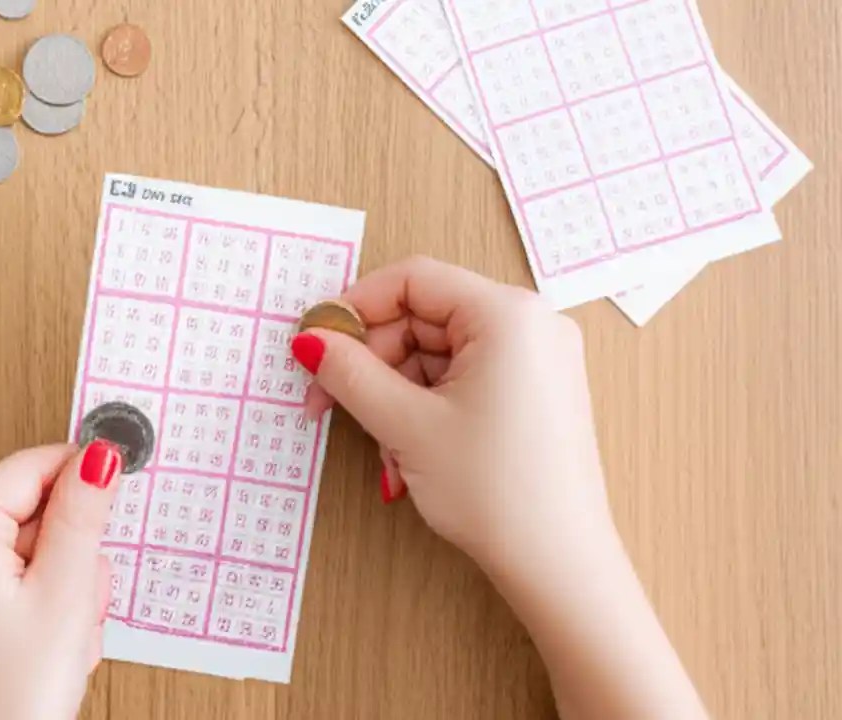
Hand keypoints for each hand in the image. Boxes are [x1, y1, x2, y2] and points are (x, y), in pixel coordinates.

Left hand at [0, 442, 122, 719]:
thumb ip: (83, 515)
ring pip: (24, 552)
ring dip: (59, 586)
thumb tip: (97, 456)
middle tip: (78, 603)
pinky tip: (44, 644)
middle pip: (28, 513)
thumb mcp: (65, 594)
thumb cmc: (11, 700)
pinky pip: (4, 583)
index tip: (120, 478)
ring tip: (62, 635)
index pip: (29, 468)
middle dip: (70, 552)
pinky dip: (35, 605)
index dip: (80, 475)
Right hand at [293, 256, 609, 574]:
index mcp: (508, 314)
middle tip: (326, 403)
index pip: (412, 280)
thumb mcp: (406, 425)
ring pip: (436, 355)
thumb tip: (309, 339)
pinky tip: (409, 454)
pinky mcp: (533, 393)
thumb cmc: (498, 491)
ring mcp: (535, 360)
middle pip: (422, 318)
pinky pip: (461, 380)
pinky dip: (425, 409)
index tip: (316, 345)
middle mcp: (530, 325)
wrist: (558, 564)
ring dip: (394, 396)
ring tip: (385, 451)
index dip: (355, 308)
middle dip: (370, 363)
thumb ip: (350, 372)